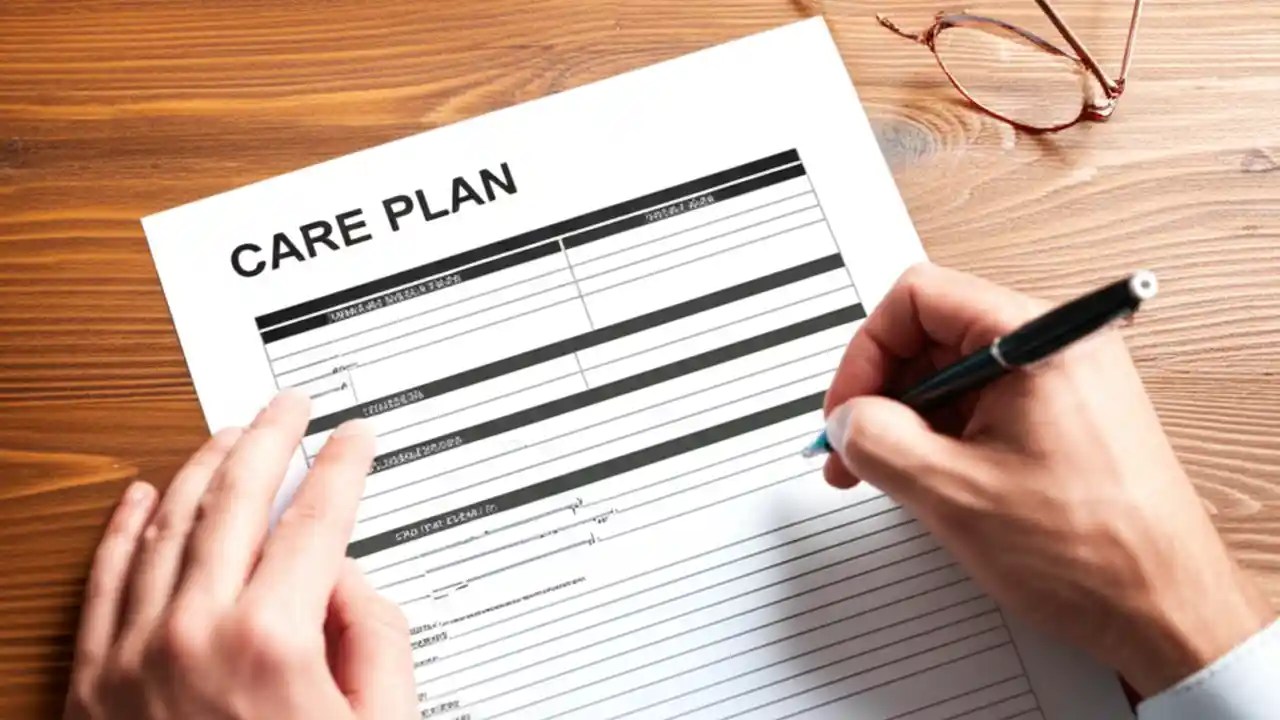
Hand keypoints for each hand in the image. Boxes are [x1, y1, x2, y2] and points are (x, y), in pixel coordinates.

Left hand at [65, 390, 415, 719]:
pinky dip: (123, 529)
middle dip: (270, 439)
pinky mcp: (94, 682)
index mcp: (273, 642)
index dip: (342, 467)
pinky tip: (143, 495)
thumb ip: (377, 642)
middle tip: (287, 408)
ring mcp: (136, 654)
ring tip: (229, 436)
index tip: (351, 440)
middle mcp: (197, 635)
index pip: (316, 520)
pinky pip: (104, 580)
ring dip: (203, 467)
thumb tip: (349, 583)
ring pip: (167, 526)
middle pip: (236, 500)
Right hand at [822, 263, 1274, 697]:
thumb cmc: (1091, 552)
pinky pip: (988, 401)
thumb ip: (877, 440)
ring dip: (911, 420)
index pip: (919, 298)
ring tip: (888, 473)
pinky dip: (947, 435)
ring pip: (957, 371)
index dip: (867, 354)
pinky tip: (929, 479)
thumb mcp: (951, 492)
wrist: (1167, 609)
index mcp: (1038, 338)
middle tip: (854, 445)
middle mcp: (1060, 343)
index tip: (848, 408)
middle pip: (936, 333)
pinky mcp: (1071, 414)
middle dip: (883, 391)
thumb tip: (847, 420)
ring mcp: (1069, 378)